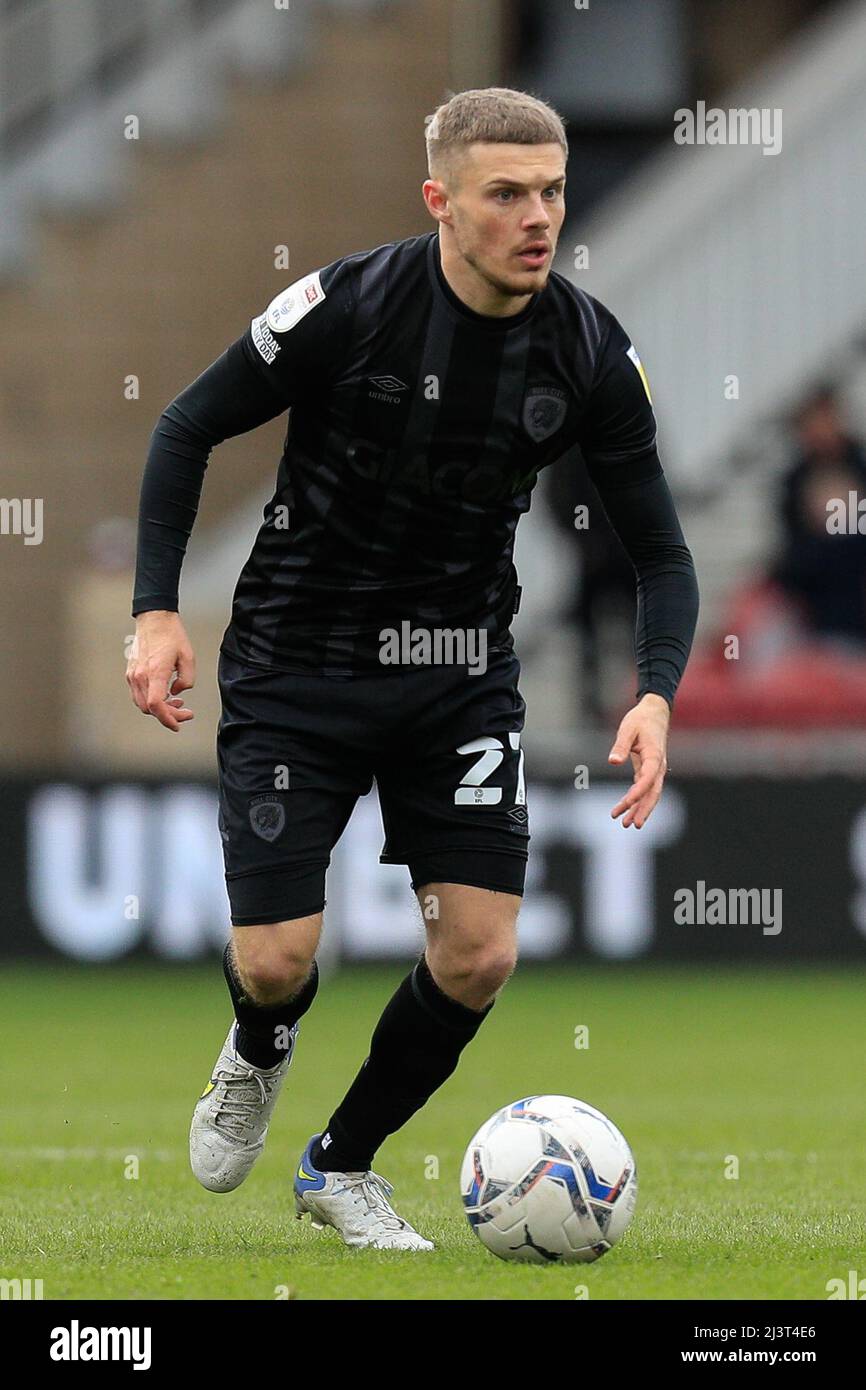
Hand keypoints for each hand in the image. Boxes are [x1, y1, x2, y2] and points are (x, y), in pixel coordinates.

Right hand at [126, 611, 195, 731]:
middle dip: (167, 715)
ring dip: (159, 709)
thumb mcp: (188, 657)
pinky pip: (138, 694)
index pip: (156, 705)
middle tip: (184, 712)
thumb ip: (186, 680)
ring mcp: (133, 674)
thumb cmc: (171, 634)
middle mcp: (140, 676)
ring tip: (176, 703)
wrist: (154, 619)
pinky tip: (164, 694)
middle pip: (149, 709)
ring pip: (142, 704)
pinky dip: (151, 700)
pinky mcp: (131, 672)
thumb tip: (177, 692)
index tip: (178, 724)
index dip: (167, 719)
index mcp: (155, 672)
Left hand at [608, 693, 669, 827]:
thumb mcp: (627, 729)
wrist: (654, 712)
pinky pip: (645, 789)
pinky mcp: (649, 770)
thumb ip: (621, 745)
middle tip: (633, 825)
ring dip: (640, 809)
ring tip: (626, 823)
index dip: (637, 793)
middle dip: (643, 809)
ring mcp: (655, 769)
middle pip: (653, 792)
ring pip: (650, 794)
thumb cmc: (640, 719)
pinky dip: (637, 800)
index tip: (626, 803)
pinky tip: (626, 810)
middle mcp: (658, 765)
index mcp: (654, 755)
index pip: (648, 779)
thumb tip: (613, 762)